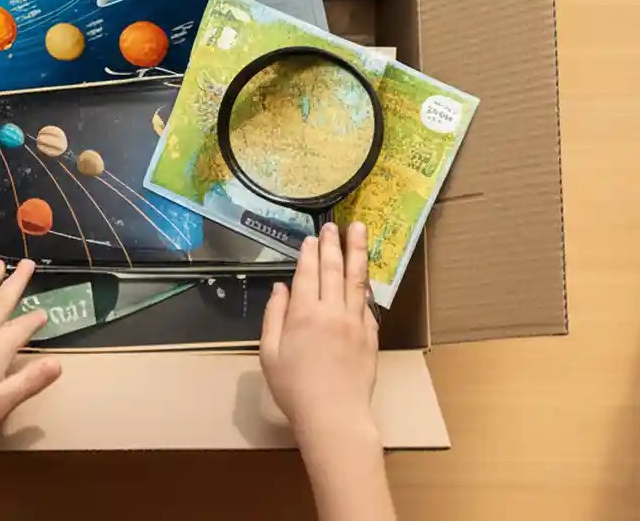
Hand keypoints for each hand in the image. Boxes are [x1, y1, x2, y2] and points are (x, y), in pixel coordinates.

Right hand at [260, 222, 378, 445]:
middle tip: (333, 226)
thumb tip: (281, 288)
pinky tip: (364, 275)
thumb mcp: (269, 353)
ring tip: (359, 230)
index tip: (311, 237)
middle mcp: (331, 311)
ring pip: (356, 279)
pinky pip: (367, 304)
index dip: (309, 253)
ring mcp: (355, 322)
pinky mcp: (370, 335)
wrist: (333, 414)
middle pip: (333, 269)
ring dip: (356, 252)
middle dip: (332, 245)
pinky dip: (364, 286)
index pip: (308, 273)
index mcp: (303, 314)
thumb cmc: (294, 388)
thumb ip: (274, 316)